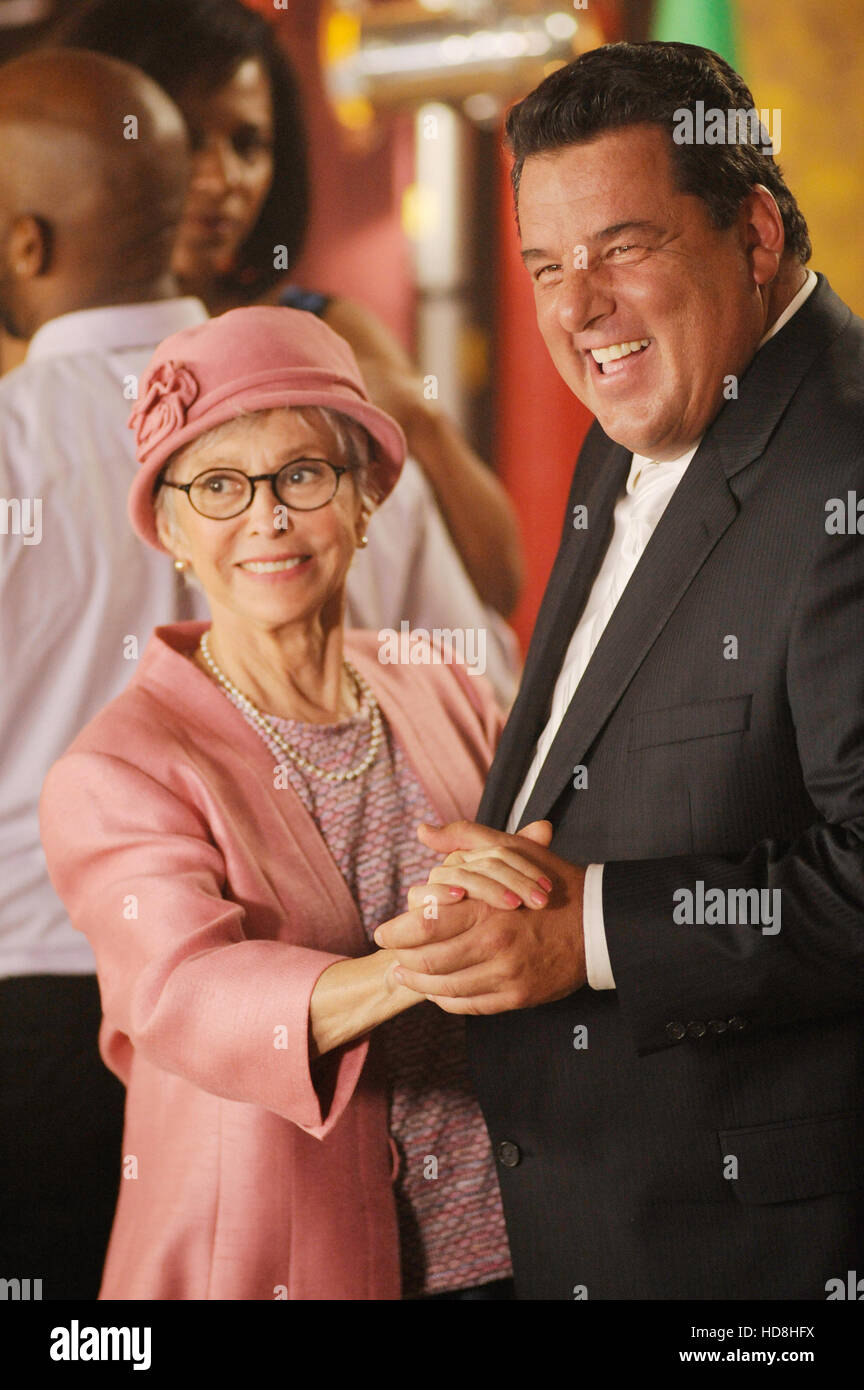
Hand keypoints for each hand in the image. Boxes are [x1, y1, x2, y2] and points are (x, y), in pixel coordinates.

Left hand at [374, 820, 586, 1013]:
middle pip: (429, 961)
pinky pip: (469, 1005)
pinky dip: (446, 1000)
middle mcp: (494, 945)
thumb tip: (423, 831)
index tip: (382, 932)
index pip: (425, 925)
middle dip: (402, 961)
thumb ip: (464, 837)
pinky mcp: (518, 997)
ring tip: (405, 975)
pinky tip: (437, 990)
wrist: (599, 923)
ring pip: (445, 988)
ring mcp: (506, 975)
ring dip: (418, 984)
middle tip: (390, 957)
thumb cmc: (550, 882)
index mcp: (487, 908)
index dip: (396, 932)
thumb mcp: (510, 850)